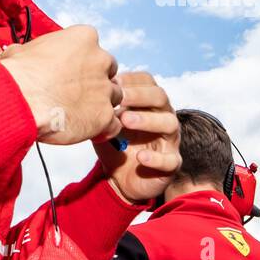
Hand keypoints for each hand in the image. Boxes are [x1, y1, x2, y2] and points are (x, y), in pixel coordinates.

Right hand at [0, 25, 121, 144]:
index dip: (83, 65)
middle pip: (109, 72)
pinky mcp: (104, 116)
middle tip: (76, 95)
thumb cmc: (17, 75)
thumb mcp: (22, 52)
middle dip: (96, 84)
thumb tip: (19, 54)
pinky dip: (103, 129)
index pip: (94, 50)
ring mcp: (104, 89)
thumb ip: (33, 52)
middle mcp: (101, 60)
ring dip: (100, 106)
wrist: (17, 100)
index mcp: (84, 38)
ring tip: (78, 115)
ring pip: (114, 98)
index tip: (71, 75)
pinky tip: (86, 130)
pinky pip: (114, 124)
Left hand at [93, 72, 180, 203]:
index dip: (132, 80)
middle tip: (120, 97)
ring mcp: (170, 140)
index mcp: (150, 104)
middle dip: (140, 95)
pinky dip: (156, 158)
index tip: (112, 82)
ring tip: (125, 121)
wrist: (120, 179)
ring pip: (169, 124)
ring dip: (148, 120)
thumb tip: (87, 88)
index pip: (148, 83)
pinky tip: (140, 156)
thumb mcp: (106, 124)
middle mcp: (165, 117)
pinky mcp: (172, 164)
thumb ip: (102, 108)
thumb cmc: (115, 144)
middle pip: (161, 98)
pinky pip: (170, 160)